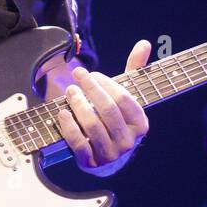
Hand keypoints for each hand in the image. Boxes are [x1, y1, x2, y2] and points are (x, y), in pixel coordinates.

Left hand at [56, 40, 151, 174]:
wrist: (109, 158)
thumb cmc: (117, 120)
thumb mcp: (127, 97)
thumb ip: (135, 70)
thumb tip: (144, 43)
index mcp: (140, 124)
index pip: (123, 99)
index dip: (106, 84)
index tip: (93, 74)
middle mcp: (128, 141)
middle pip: (107, 110)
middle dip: (90, 89)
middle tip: (77, 74)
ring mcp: (110, 154)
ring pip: (92, 126)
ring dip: (78, 105)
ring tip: (70, 90)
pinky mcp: (92, 163)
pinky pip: (79, 144)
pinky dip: (69, 127)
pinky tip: (62, 113)